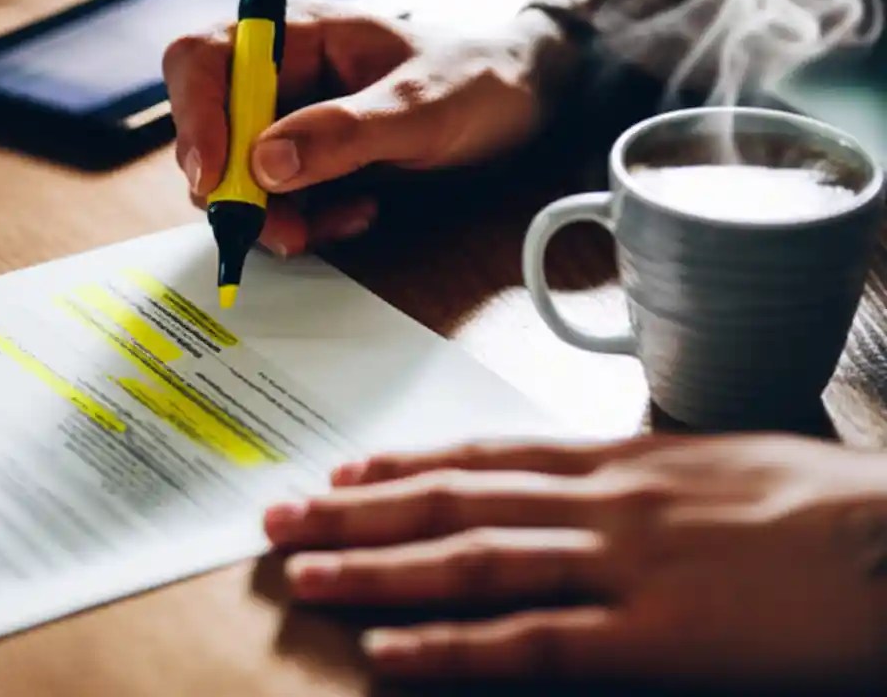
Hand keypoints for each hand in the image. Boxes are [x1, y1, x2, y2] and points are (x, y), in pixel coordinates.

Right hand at [163, 6, 573, 256]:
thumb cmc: (479, 81)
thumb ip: (346, 132)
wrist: (522, 106)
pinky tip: (352, 214)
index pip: (204, 60)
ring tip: (330, 224)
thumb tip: (266, 163)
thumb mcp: (421, 106)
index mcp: (299, 36)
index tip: (217, 177)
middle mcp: (282, 78)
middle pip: (208, 129)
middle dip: (233, 187)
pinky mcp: (309, 163)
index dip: (195, 118)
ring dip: (270, 215)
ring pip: (236, 177)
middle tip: (279, 226)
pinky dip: (301, 222)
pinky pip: (274, 202)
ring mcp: (291, 123)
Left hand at [263, 434, 886, 691]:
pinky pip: (529, 643)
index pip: (485, 456)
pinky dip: (451, 646)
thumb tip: (585, 480)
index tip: (344, 467)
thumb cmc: (824, 505)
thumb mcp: (719, 465)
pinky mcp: (651, 639)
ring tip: (304, 569)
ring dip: (377, 567)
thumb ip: (639, 475)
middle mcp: (601, 502)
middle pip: (453, 501)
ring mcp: (620, 566)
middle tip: (282, 511)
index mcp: (621, 461)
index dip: (405, 465)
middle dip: (358, 508)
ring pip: (470, 562)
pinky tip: (388, 650)